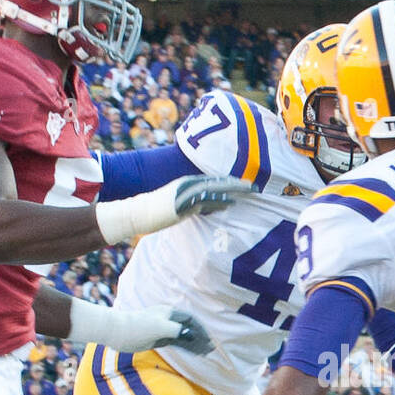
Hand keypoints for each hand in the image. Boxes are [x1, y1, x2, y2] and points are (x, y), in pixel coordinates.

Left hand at [68, 300, 213, 354]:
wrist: (117, 331)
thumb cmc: (138, 326)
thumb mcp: (160, 327)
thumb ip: (178, 331)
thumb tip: (192, 335)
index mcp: (170, 313)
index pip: (191, 320)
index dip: (202, 329)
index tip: (209, 340)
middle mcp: (168, 320)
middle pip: (189, 328)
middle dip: (200, 338)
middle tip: (210, 350)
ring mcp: (163, 330)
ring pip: (184, 337)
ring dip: (194, 344)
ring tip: (205, 353)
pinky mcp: (158, 339)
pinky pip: (176, 343)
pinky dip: (186, 348)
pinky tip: (193, 353)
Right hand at [96, 175, 249, 244]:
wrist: (138, 214)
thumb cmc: (160, 213)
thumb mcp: (183, 207)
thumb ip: (198, 206)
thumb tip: (212, 209)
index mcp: (189, 183)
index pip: (216, 181)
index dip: (233, 182)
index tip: (249, 185)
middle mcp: (188, 184)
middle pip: (218, 181)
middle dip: (238, 184)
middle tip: (256, 186)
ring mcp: (185, 193)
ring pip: (213, 188)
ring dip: (231, 189)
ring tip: (248, 191)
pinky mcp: (181, 202)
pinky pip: (202, 200)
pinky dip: (216, 199)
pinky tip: (229, 201)